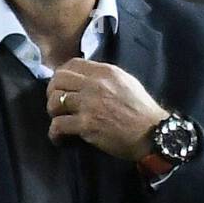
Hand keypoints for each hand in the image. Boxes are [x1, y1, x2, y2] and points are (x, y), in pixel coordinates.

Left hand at [46, 58, 167, 160]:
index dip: (61, 75)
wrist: (152, 134)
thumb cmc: (142, 110)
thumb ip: (106, 78)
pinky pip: (58, 125)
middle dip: (51, 92)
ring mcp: (89, 104)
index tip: (61, 86)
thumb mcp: (127, 82)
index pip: (71, 64)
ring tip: (59, 120)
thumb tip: (86, 79)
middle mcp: (94, 84)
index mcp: (105, 72)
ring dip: (52, 113)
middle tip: (56, 105)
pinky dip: (54, 133)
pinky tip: (59, 138)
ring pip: (54, 102)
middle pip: (58, 80)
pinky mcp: (86, 125)